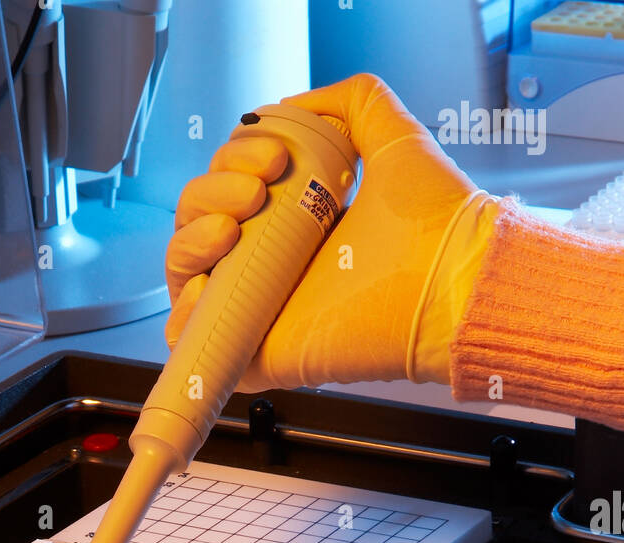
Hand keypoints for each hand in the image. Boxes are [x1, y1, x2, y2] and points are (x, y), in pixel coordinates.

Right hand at [165, 73, 498, 388]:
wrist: (449, 282)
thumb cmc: (433, 223)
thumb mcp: (391, 136)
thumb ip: (352, 103)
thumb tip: (294, 107)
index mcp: (294, 221)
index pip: (227, 190)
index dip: (231, 163)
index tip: (273, 156)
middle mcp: (272, 265)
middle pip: (197, 225)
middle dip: (208, 193)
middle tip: (255, 192)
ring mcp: (261, 309)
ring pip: (184, 274)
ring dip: (189, 240)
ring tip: (229, 231)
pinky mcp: (258, 352)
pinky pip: (191, 340)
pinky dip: (180, 313)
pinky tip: (204, 284)